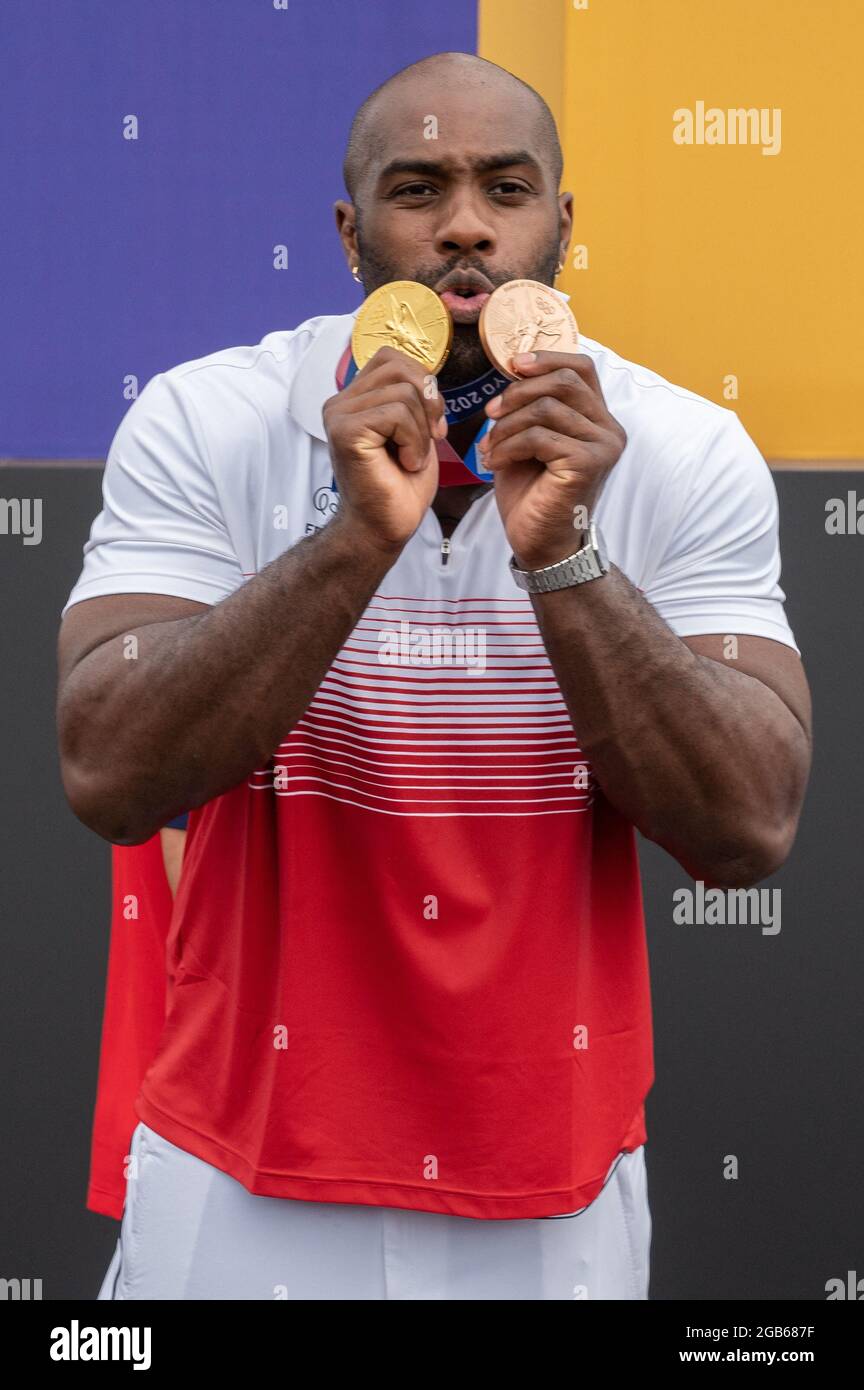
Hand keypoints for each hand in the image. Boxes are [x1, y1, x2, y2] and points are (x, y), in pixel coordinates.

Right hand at [322, 346, 445, 554]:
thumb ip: (413, 396)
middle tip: (428, 439)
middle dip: (428, 403)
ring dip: (420, 430)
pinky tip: (404, 463)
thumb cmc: (400, 484)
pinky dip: (413, 441)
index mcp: (354, 397)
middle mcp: (340, 402)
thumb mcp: (415, 428)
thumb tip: (429, 375)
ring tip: (410, 457)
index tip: (430, 423)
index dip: (422, 383)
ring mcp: (339, 415)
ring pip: (403, 391)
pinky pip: (396, 413)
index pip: (392, 358)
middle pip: (400, 368)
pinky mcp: (345, 431)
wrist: (384, 527)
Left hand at [479, 351, 626, 569]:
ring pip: (546, 409)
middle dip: (518, 392)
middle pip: (564, 382)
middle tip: (491, 414)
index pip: (582, 368)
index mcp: (598, 419)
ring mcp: (602, 446)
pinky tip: (495, 463)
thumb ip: (531, 405)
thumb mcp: (528, 439)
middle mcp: (609, 429)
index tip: (513, 364)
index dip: (547, 358)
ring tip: (489, 449)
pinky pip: (539, 436)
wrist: (538, 543)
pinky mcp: (588, 463)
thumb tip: (515, 365)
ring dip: (507, 426)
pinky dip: (508, 446)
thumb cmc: (532, 493)